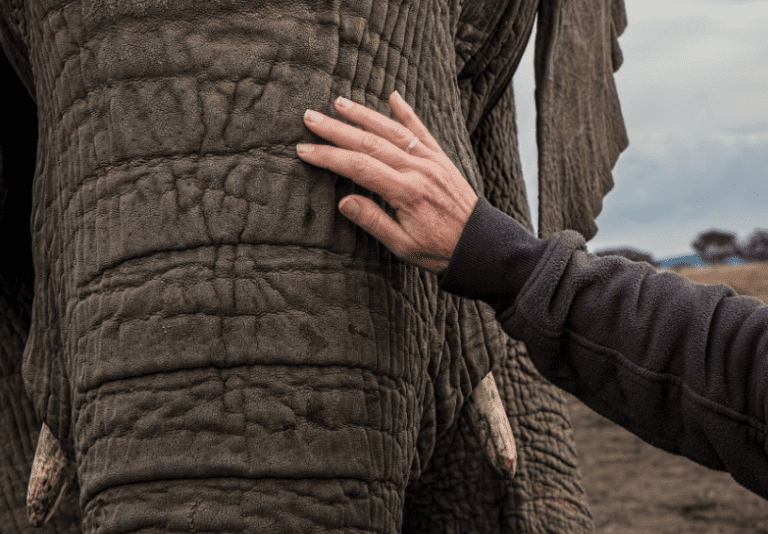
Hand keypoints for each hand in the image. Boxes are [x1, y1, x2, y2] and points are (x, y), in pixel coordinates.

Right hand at [296, 92, 477, 275]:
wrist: (481, 245)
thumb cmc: (440, 250)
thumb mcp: (403, 246)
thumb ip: (374, 221)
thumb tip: (343, 201)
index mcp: (407, 192)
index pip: (359, 167)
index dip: (329, 157)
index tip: (305, 150)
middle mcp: (419, 170)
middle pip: (370, 143)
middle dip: (337, 129)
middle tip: (310, 117)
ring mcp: (431, 161)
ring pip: (393, 131)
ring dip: (364, 115)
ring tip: (339, 103)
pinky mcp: (442, 160)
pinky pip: (423, 131)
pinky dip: (407, 113)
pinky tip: (393, 96)